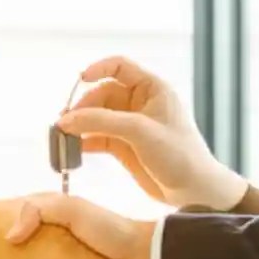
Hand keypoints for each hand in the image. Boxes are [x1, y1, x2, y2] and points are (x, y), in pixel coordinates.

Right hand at [57, 55, 249, 210]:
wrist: (195, 191)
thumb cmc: (179, 154)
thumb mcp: (140, 131)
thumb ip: (102, 121)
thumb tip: (66, 119)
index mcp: (152, 88)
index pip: (120, 66)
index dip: (98, 69)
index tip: (79, 80)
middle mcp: (140, 103)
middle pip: (102, 94)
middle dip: (83, 106)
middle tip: (65, 122)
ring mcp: (131, 125)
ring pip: (97, 117)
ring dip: (80, 124)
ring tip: (62, 136)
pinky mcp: (125, 146)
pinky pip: (98, 137)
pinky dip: (84, 142)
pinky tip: (73, 150)